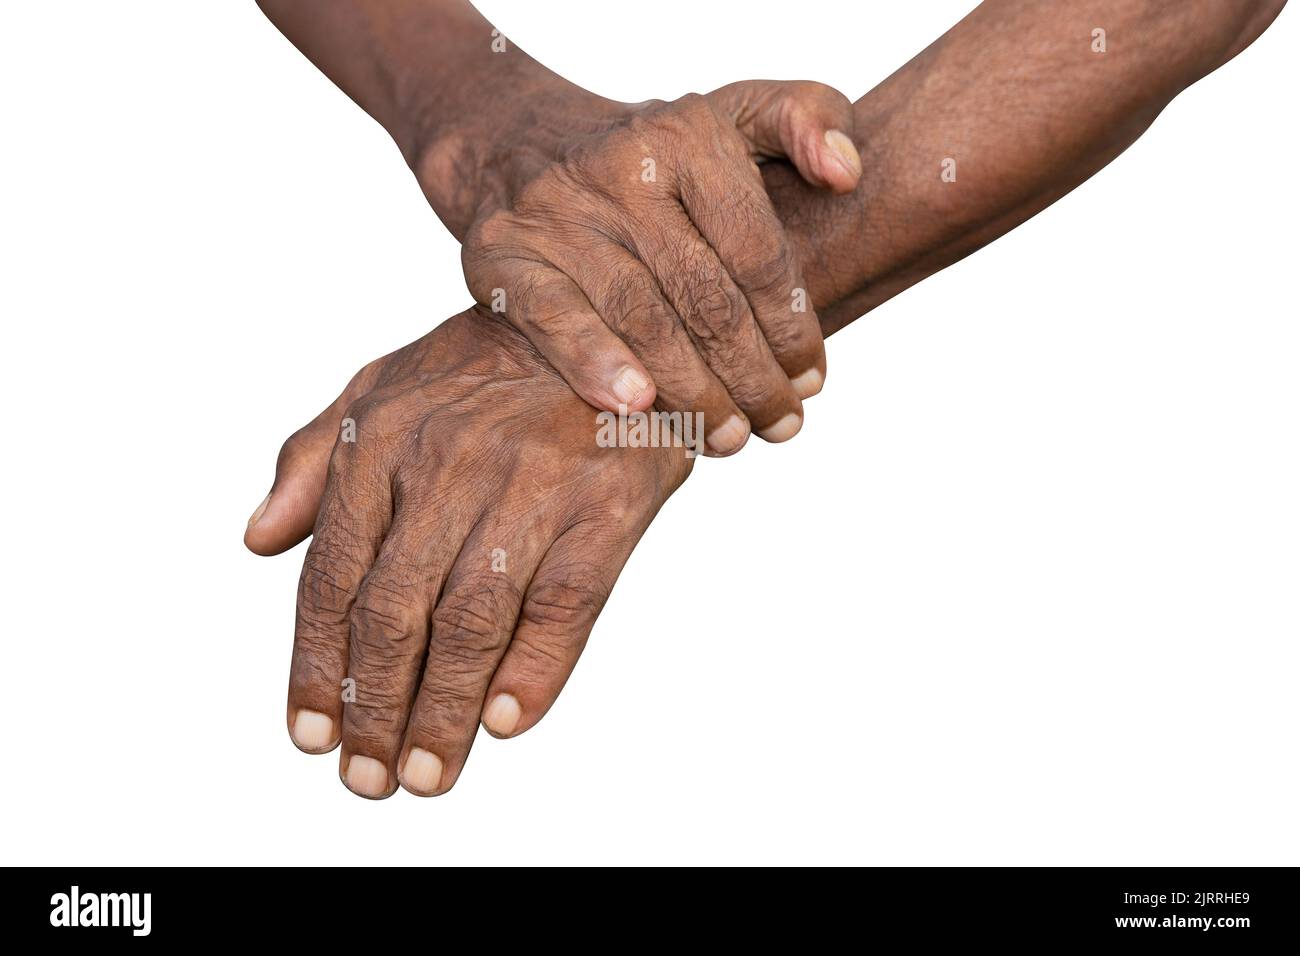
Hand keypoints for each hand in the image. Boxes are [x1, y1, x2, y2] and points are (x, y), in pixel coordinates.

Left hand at [245, 308, 691, 796]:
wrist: (609, 316)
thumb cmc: (492, 363)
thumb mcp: (384, 385)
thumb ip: (312, 460)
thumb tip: (257, 539)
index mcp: (384, 442)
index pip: (334, 576)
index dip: (316, 665)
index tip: (310, 733)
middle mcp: (451, 466)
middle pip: (396, 611)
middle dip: (375, 707)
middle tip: (367, 778)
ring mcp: (532, 486)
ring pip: (473, 621)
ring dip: (445, 710)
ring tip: (426, 773)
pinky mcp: (607, 503)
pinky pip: (565, 602)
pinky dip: (536, 670)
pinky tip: (506, 721)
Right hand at [435, 81, 861, 453]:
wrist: (528, 146)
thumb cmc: (658, 157)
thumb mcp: (739, 112)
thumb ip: (812, 117)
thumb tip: (847, 172)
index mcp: (689, 137)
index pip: (757, 251)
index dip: (793, 326)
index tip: (813, 380)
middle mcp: (620, 169)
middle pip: (705, 296)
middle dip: (752, 376)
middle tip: (781, 426)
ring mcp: (556, 212)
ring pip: (642, 319)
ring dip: (692, 394)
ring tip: (728, 440)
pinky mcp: (503, 252)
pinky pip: (555, 318)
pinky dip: (595, 365)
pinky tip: (636, 409)